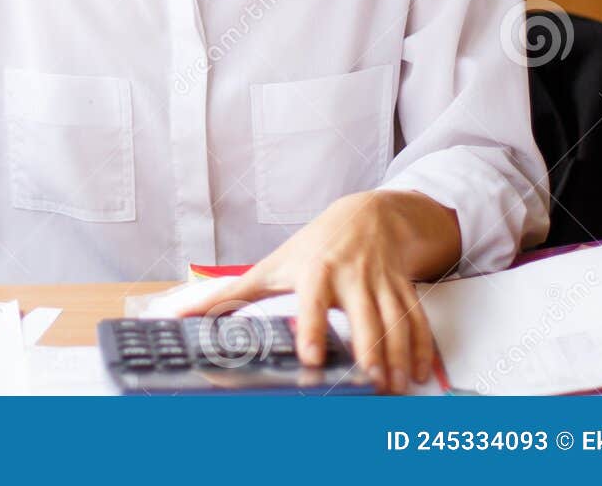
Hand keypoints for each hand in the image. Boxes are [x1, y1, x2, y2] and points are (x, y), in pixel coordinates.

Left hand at [179, 189, 460, 392]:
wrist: (367, 214)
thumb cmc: (313, 246)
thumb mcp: (271, 266)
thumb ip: (228, 295)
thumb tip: (180, 312)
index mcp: (314, 271)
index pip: (312, 299)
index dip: (312, 327)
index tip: (312, 356)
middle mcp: (350, 275)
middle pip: (364, 316)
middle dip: (371, 351)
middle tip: (372, 384)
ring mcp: (380, 281)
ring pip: (395, 321)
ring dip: (398, 357)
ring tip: (395, 388)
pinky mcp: (402, 287)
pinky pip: (417, 319)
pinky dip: (421, 347)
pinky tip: (419, 373)